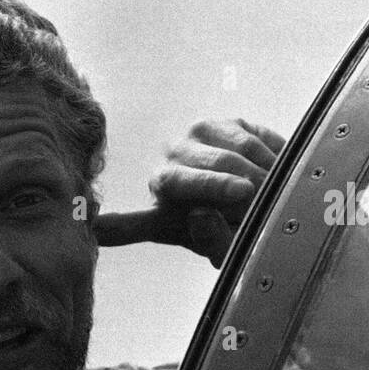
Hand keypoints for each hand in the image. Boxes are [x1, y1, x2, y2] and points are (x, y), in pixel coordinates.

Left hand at [94, 119, 284, 266]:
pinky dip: (271, 161)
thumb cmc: (241, 227)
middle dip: (230, 193)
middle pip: (196, 178)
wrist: (273, 197)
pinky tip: (275, 171)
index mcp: (161, 207)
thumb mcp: (229, 246)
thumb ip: (214, 240)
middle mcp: (169, 167)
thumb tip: (199, 215)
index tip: (93, 228)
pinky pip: (252, 143)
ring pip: (228, 159)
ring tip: (268, 192)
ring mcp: (195, 139)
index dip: (113, 228)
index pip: (131, 223)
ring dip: (256, 178)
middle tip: (254, 203)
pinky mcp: (228, 123)